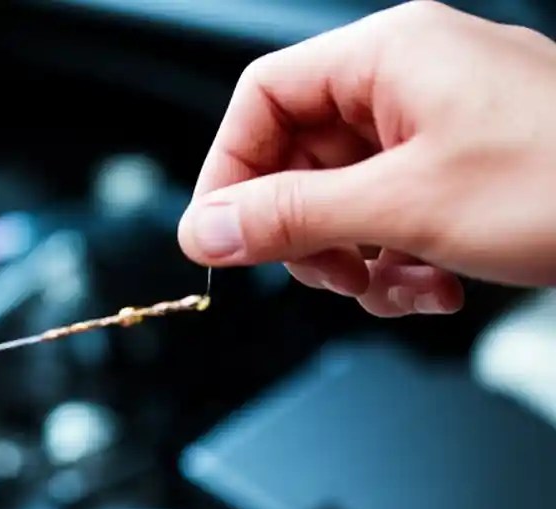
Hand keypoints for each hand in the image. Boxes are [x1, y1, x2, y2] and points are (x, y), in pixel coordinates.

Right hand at [177, 1, 555, 315]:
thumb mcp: (407, 206)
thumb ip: (291, 217)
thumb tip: (206, 229)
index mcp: (389, 57)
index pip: (262, 101)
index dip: (230, 173)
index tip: (223, 236)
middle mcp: (409, 82)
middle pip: (298, 157)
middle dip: (307, 232)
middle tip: (327, 274)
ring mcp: (439, 127)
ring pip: (343, 198)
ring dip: (357, 260)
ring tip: (396, 288)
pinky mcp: (465, 171)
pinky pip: (391, 217)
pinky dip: (398, 264)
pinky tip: (432, 288)